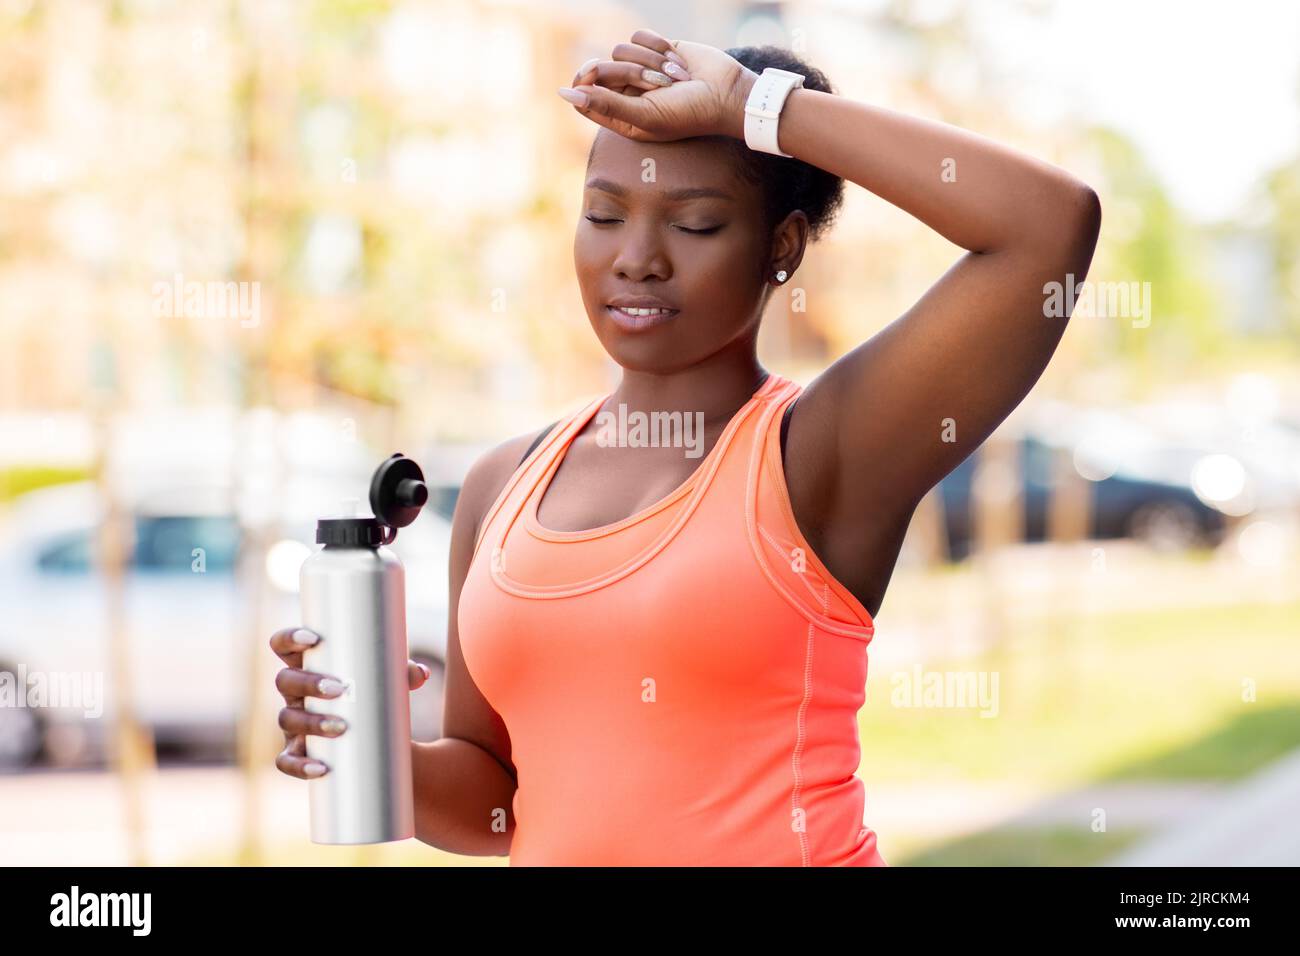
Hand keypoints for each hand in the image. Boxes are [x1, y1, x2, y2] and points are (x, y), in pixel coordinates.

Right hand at [270, 626, 429, 778]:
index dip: (290, 637)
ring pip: (287, 719)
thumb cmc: (371, 695)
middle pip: (285, 680)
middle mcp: (294, 692)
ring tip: (341, 727)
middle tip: (339, 688)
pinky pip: (286, 761)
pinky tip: (321, 768)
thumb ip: (402, 674)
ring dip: (311, 722)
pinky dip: (300, 766)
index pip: (283, 645)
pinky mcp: (296, 752)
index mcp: (307, 665)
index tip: (313, 638)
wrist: (368, 738)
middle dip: (309, 683)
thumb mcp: (384, 681)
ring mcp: (292, 723)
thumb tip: (422, 674)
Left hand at [558, 29, 757, 141]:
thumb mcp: (645, 117)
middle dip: (628, 73)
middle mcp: (626, 93)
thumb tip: (566, 93)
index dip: (585, 84)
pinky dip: (658, 46)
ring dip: (649, 62)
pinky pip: (639, 36)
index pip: (585, 97)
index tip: (591, 75)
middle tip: (656, 84)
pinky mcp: (655, 49)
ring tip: (675, 78)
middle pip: (602, 70)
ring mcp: (640, 69)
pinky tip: (678, 61)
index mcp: (620, 117)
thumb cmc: (688, 114)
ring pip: (620, 50)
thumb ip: (605, 105)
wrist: (727, 92)